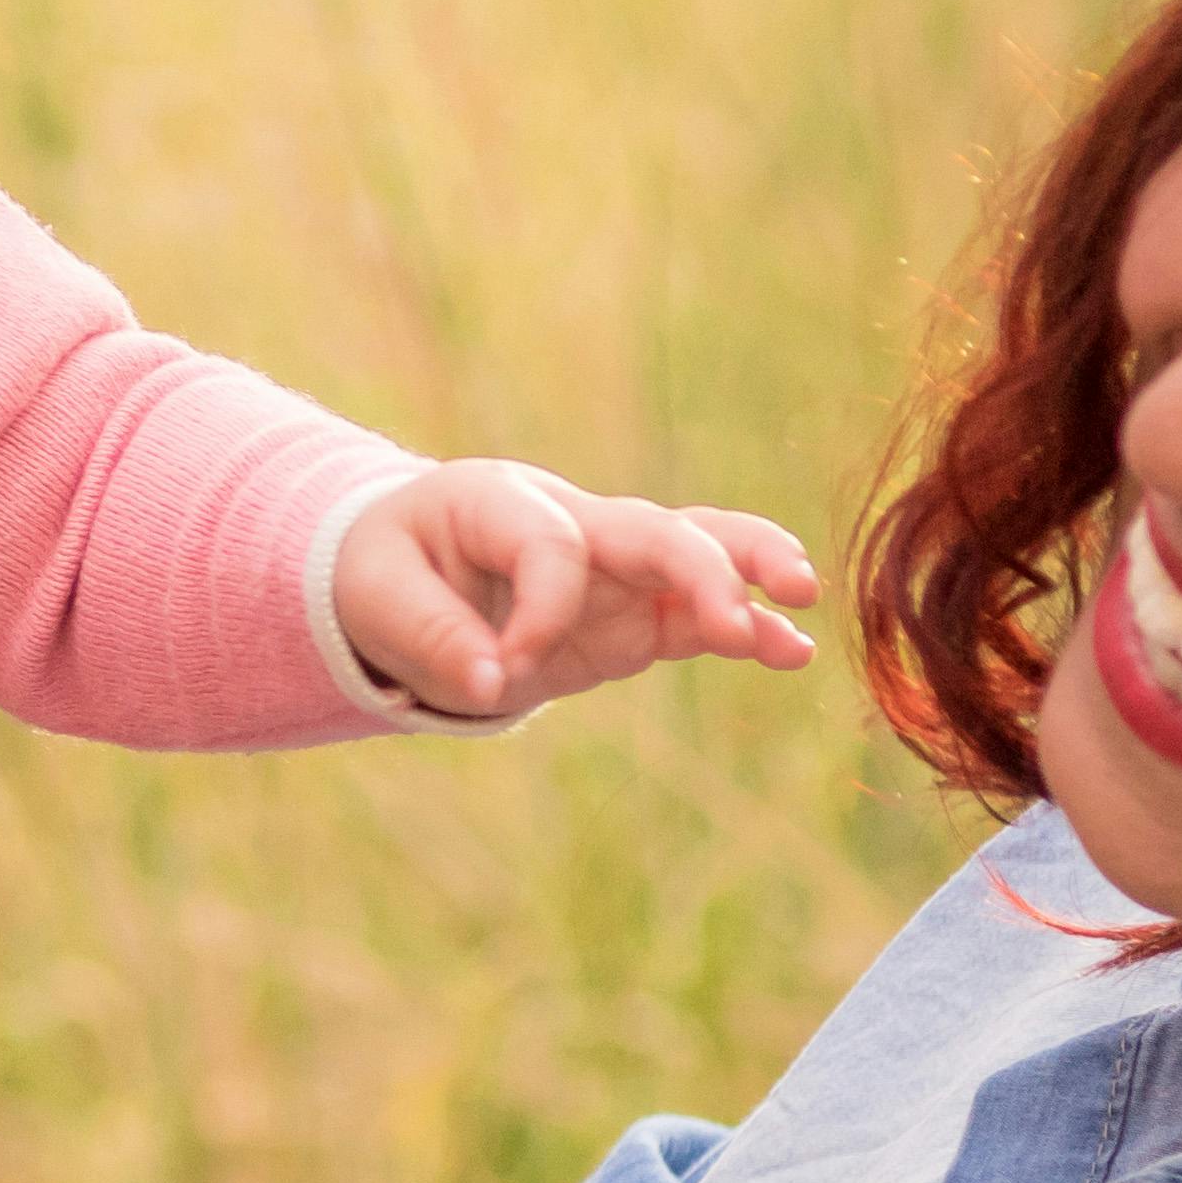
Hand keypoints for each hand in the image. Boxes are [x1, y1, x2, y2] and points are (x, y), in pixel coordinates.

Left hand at [332, 460, 822, 719]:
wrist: (407, 577)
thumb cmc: (391, 572)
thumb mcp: (380, 597)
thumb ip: (433, 636)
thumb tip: (492, 683)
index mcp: (503, 499)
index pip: (551, 547)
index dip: (540, 610)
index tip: (503, 671)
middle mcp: (572, 521)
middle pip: (653, 528)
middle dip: (699, 567)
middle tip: (735, 616)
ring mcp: (610, 568)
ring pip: (696, 553)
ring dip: (748, 573)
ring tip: (800, 602)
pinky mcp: (629, 615)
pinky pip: (693, 615)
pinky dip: (743, 629)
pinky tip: (792, 651)